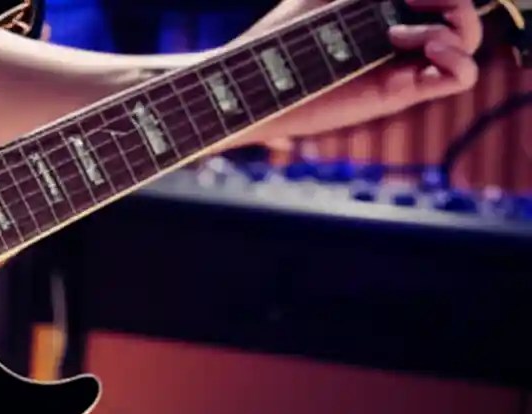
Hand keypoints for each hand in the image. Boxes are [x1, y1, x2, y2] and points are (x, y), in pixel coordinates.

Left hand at [242, 0, 481, 141]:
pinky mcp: (399, 92)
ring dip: (453, 29)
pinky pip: (458, 78)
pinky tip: (429, 50)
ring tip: (398, 36)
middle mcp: (402, 35)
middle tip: (408, 4)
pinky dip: (460, 60)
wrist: (260, 79)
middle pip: (461, 14)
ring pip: (466, 42)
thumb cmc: (285, 32)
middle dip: (452, 2)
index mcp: (388, 8)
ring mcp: (403, 64)